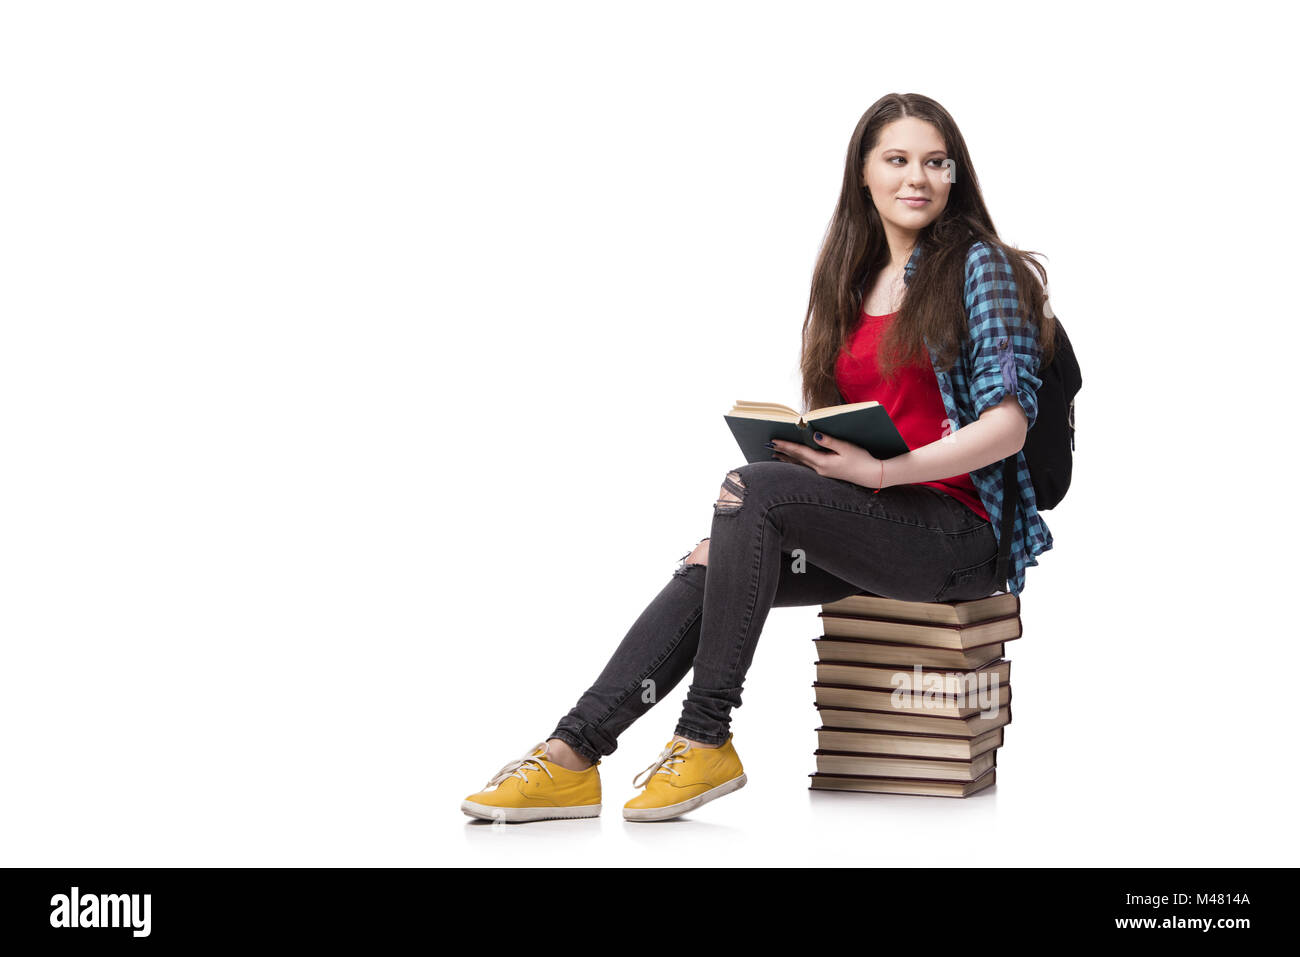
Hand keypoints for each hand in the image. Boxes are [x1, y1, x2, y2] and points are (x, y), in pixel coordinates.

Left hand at [769, 432, 884, 487]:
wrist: (872, 475)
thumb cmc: (861, 459)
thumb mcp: (846, 447)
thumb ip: (829, 441)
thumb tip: (814, 434)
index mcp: (823, 462)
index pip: (800, 452)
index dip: (786, 446)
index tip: (774, 441)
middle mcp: (819, 469)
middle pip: (797, 458)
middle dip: (782, 451)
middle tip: (768, 445)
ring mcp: (822, 472)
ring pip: (800, 464)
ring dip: (787, 458)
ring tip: (775, 454)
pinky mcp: (827, 472)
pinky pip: (806, 466)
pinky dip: (797, 462)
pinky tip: (794, 461)